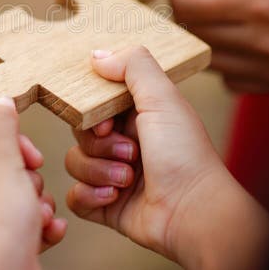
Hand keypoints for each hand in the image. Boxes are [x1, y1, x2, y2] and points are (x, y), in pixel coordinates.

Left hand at [0, 97, 66, 269]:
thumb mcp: (0, 157)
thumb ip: (0, 123)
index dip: (11, 142)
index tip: (29, 155)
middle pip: (3, 165)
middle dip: (29, 177)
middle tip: (30, 187)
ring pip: (18, 193)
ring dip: (37, 201)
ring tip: (36, 216)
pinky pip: (22, 221)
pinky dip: (39, 224)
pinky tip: (46, 231)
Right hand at [66, 46, 268, 269]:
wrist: (194, 214)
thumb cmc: (185, 156)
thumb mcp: (163, 99)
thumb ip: (133, 66)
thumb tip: (97, 55)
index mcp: (138, 115)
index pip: (95, 102)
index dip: (93, 112)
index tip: (109, 121)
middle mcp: (124, 142)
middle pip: (80, 132)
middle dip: (101, 144)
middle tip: (131, 153)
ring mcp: (113, 173)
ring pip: (75, 163)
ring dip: (99, 171)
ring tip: (128, 179)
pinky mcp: (105, 204)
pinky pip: (76, 196)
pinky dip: (91, 196)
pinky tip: (115, 197)